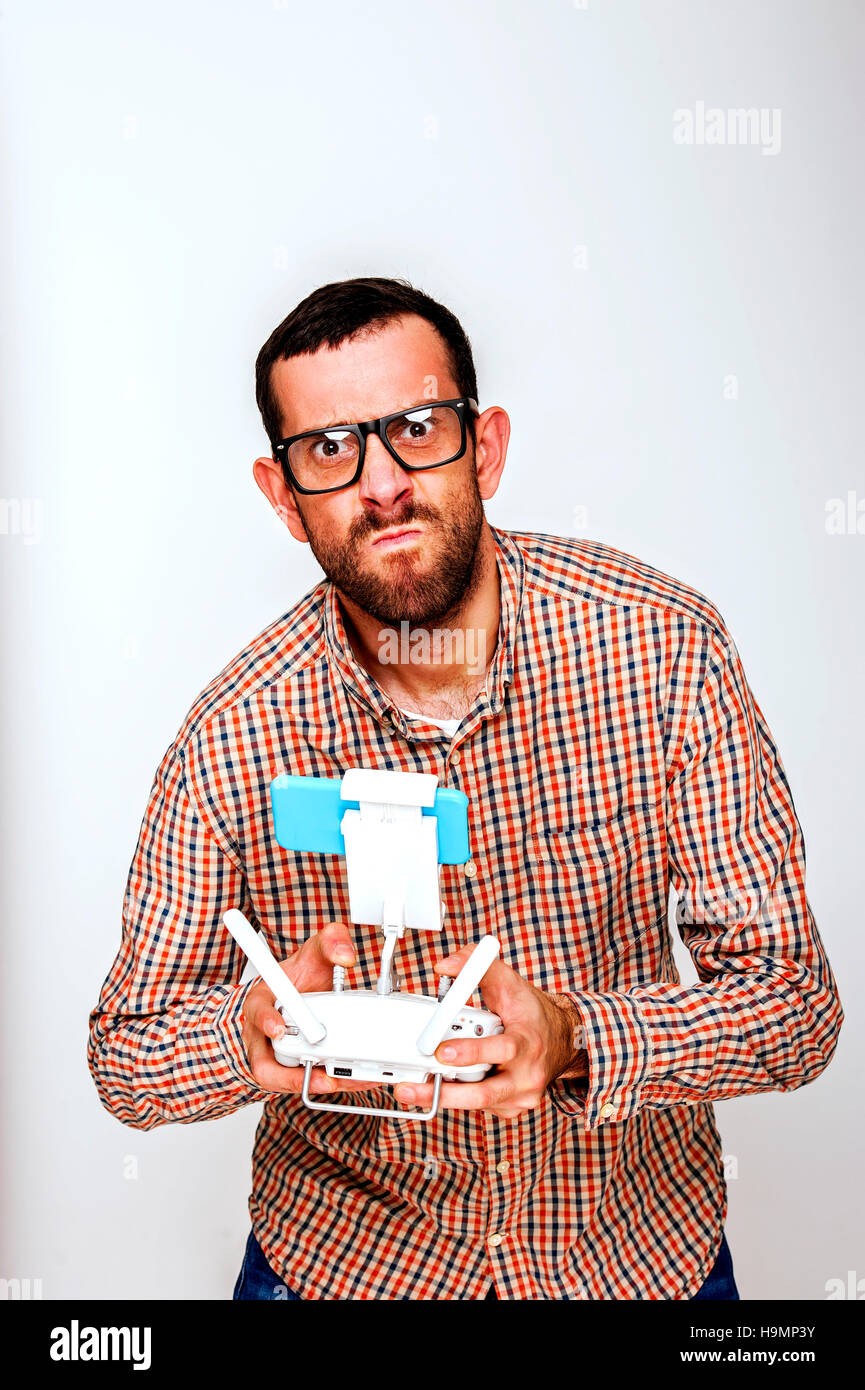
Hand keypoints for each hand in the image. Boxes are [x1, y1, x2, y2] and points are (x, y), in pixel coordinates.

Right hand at [239, 922, 380, 1096]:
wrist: (301, 992)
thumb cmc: (302, 977)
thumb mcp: (315, 951)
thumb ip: (331, 943)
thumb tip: (346, 955)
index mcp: (263, 1001)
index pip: (256, 1011)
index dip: (265, 1021)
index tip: (278, 1028)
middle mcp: (263, 1034)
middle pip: (264, 1063)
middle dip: (290, 1075)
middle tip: (322, 1074)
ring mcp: (275, 1055)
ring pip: (282, 1081)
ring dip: (311, 1085)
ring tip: (342, 1082)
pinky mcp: (292, 1070)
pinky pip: (303, 1084)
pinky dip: (328, 1083)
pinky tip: (353, 1079)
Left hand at [393, 945, 587, 1119]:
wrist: (559, 1040)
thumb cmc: (530, 1012)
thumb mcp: (508, 981)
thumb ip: (476, 965)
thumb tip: (444, 966)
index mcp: (529, 1041)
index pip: (502, 1049)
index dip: (471, 1052)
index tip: (443, 1052)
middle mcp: (528, 1074)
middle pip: (485, 1092)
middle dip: (445, 1092)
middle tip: (413, 1086)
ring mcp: (521, 1096)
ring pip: (478, 1104)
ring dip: (443, 1098)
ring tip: (413, 1091)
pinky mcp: (511, 1108)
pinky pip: (479, 1107)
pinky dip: (457, 1097)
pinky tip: (441, 1086)